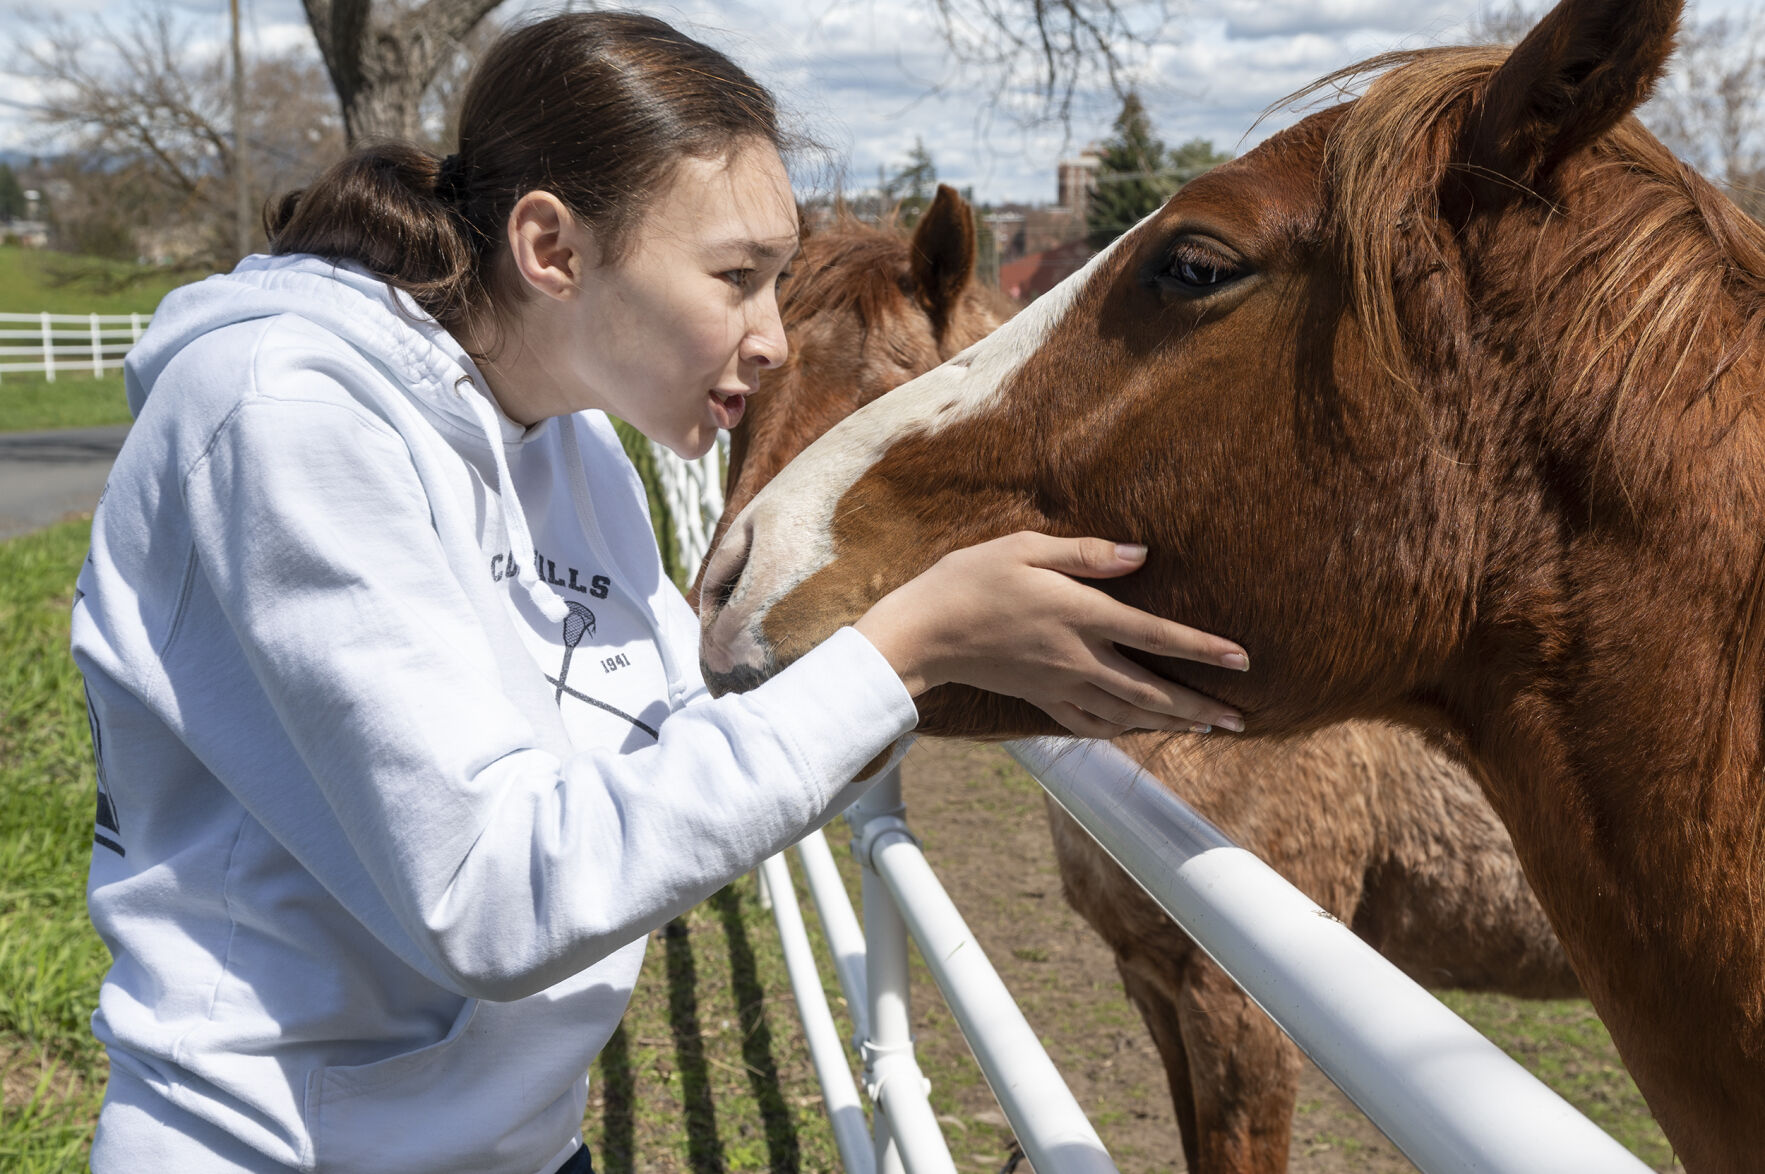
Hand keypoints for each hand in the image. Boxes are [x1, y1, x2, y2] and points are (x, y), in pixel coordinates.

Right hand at [853, 532, 1247, 738]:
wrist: (923, 632)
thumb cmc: (971, 579)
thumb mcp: (1027, 548)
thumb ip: (1088, 554)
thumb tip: (1142, 554)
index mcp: (1081, 614)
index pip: (1156, 635)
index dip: (1203, 649)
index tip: (1243, 660)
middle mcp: (1077, 657)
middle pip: (1152, 690)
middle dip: (1200, 706)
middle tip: (1240, 719)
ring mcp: (1059, 684)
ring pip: (1127, 713)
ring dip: (1169, 723)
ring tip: (1205, 729)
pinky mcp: (1039, 698)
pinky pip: (1089, 724)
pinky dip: (1121, 731)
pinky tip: (1138, 730)